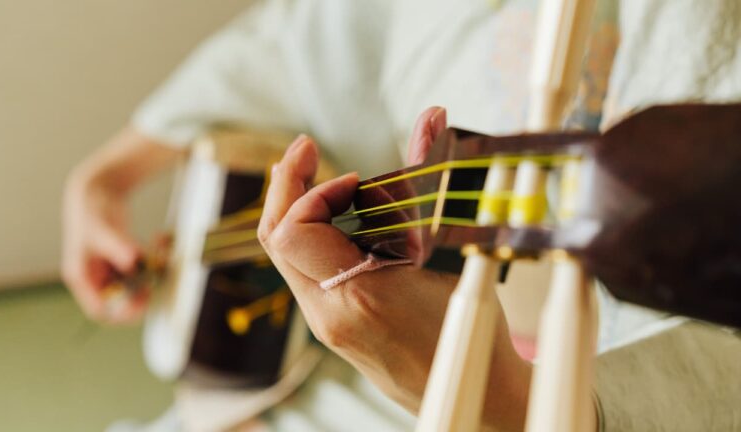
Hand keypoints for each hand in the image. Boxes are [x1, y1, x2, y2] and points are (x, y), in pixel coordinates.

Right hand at [61, 127, 182, 322]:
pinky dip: (152, 259)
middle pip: (119, 302)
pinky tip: (159, 240)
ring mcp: (109, 270)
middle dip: (140, 296)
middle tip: (157, 286)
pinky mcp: (122, 260)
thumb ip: (117, 246)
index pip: (99, 309)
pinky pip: (140, 269)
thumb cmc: (91, 211)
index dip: (121, 313)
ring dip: (149, 276)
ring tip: (161, 257)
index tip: (144, 302)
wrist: (96, 190)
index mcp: (81, 277)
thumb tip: (132, 261)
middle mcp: (94, 277)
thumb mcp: (102, 230)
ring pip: (133, 285)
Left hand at [258, 108, 531, 428]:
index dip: (315, 192)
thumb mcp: (454, 263)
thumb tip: (434, 120)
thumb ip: (433, 189)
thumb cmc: (475, 342)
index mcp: (359, 298)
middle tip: (306, 149)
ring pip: (285, 254)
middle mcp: (331, 312)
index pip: (294, 232)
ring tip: (315, 173)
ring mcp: (328, 322)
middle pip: (276, 239)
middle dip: (287, 185)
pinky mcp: (335, 324)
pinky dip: (311, 232)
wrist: (478, 406)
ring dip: (295, 207)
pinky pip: (304, 270)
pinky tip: (333, 214)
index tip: (354, 179)